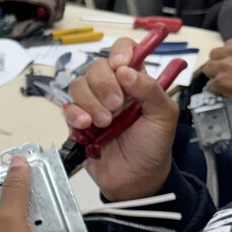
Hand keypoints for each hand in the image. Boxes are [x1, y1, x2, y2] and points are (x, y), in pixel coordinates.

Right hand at [64, 38, 178, 202]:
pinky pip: (67, 109)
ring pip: (78, 86)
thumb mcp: (164, 116)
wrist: (137, 179)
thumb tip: (126, 70)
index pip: (124, 51)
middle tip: (117, 106)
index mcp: (135, 81)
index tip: (120, 67)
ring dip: (90, 103)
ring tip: (104, 123)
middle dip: (104, 85)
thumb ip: (150, 89)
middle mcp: (112, 89)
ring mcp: (93, 105)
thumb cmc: (153, 147)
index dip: (120, 53)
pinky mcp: (78, 123)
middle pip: (96, 67)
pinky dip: (75, 115)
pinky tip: (87, 127)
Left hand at [204, 35, 231, 113]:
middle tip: (226, 74)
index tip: (230, 63)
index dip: (228, 56)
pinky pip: (209, 85)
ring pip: (208, 68)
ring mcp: (227, 65)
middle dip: (218, 64)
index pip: (228, 44)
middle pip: (214, 54)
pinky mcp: (221, 80)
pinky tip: (227, 93)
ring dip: (214, 77)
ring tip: (225, 84)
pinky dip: (216, 91)